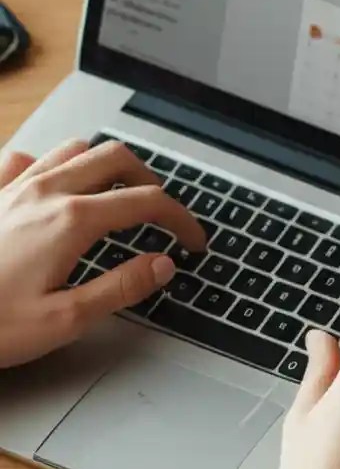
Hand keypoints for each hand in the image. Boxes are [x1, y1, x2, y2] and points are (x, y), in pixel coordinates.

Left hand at [0, 140, 205, 368]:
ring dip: (105, 167)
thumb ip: (122, 287)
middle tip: (162, 214)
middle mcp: (43, 193)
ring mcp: (11, 188)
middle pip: (116, 159)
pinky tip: (52, 189)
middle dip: (151, 182)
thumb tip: (161, 265)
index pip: (147, 202)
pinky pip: (24, 158)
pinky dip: (50, 166)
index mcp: (71, 222)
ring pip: (73, 149)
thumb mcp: (67, 319)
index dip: (181, 220)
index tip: (192, 241)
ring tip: (117, 195)